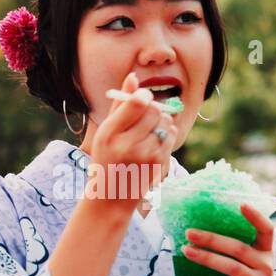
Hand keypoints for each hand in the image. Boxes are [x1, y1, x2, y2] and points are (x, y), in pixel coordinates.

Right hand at [87, 71, 177, 208]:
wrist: (111, 198)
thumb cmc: (107, 159)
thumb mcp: (106, 132)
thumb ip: (120, 104)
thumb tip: (133, 77)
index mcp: (109, 134)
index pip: (136, 103)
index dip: (144, 96)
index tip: (142, 99)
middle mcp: (126, 145)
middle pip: (154, 111)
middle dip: (153, 109)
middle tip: (145, 117)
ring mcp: (144, 157)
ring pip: (165, 123)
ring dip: (160, 122)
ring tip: (148, 133)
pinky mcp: (158, 164)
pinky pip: (170, 137)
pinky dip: (165, 136)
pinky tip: (153, 145)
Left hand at [180, 204, 275, 275]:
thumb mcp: (250, 267)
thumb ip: (236, 252)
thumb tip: (200, 233)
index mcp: (265, 253)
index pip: (266, 230)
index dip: (256, 217)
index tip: (241, 204)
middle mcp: (265, 266)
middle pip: (238, 248)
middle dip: (212, 239)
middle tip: (189, 232)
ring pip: (232, 268)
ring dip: (208, 259)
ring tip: (187, 251)